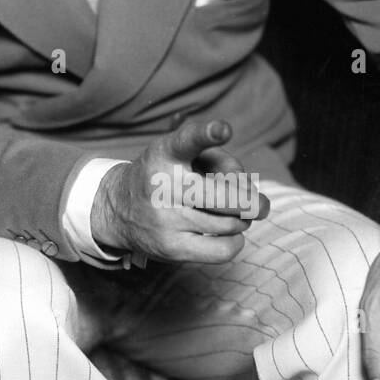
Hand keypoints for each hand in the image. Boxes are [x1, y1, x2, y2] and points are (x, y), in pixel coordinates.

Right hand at [89, 119, 269, 261]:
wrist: (119, 208)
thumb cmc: (166, 175)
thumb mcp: (184, 153)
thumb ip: (224, 164)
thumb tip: (250, 199)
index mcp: (166, 154)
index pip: (187, 141)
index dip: (207, 133)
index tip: (222, 129)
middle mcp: (163, 184)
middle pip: (228, 198)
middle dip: (253, 203)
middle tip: (260, 204)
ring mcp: (165, 219)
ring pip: (231, 224)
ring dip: (240, 220)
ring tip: (225, 214)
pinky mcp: (171, 248)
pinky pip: (223, 250)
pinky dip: (235, 241)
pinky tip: (225, 234)